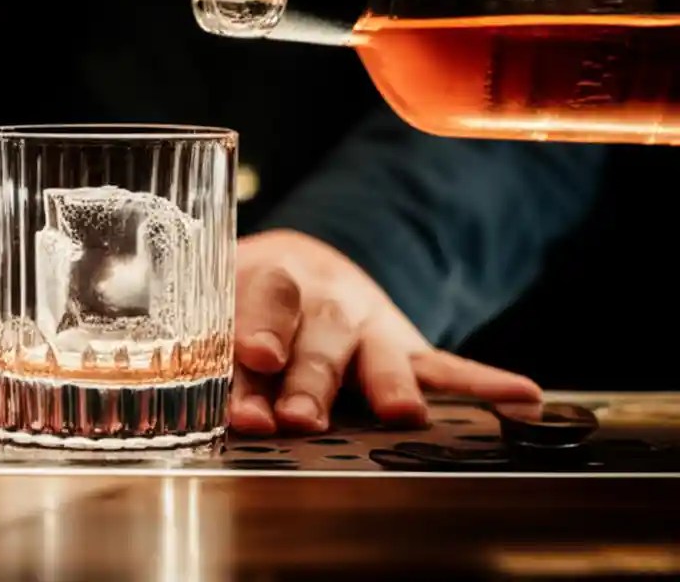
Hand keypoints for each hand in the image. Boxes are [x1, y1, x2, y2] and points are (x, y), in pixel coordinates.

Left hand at [229, 230, 540, 434]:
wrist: (302, 267)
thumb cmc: (250, 300)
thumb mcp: (221, 304)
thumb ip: (206, 347)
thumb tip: (162, 395)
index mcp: (272, 280)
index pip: (266, 301)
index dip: (260, 328)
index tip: (256, 357)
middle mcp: (325, 300)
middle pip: (320, 336)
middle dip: (312, 378)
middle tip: (300, 416)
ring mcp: (369, 324)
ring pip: (377, 352)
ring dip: (386, 384)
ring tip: (401, 413)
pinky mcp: (407, 348)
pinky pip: (448, 366)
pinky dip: (485, 384)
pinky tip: (521, 396)